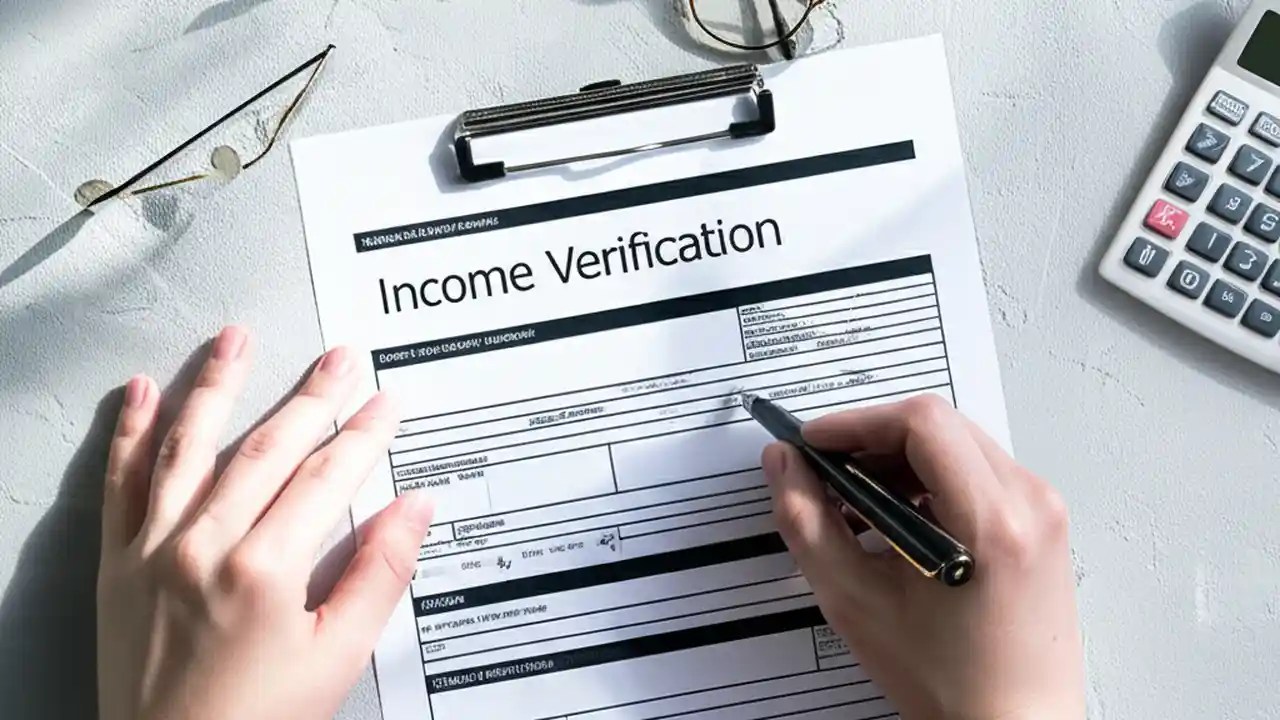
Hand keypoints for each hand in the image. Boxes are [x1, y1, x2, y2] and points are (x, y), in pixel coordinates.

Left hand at [97, 326, 432, 719]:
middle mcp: (203, 547)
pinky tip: (140, 392)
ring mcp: (153, 550)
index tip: (384, 405)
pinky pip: (120, 483)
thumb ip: (377, 575)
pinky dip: (129, 433)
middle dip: (310, 397)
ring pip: (187, 446)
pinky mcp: (117, 565)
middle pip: (266, 449)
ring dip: (216, 386)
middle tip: (338, 359)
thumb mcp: (337, 658)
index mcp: (264, 570)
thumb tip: (412, 510)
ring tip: (235, 341)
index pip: (327, 477)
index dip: (363, 435)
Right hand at [762, 395, 1083, 719]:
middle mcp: (1030, 505)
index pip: (921, 424)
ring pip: (958, 444)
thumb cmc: (952, 684)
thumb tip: (785, 467)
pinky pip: (978, 472)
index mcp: (993, 522)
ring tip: (857, 503)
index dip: (856, 424)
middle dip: (873, 439)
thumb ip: (807, 523)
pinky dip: (929, 480)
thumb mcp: (856, 601)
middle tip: (828, 470)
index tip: (816, 444)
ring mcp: (1042, 513)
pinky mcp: (1040, 524)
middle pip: (939, 425)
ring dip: (899, 460)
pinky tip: (895, 519)